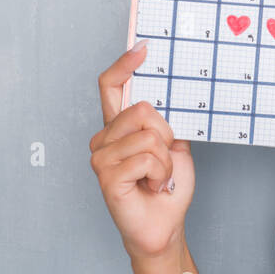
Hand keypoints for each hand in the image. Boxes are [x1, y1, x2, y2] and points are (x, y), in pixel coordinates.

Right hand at [90, 41, 194, 260]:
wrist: (164, 225)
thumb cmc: (166, 187)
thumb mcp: (173, 147)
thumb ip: (165, 123)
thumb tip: (168, 95)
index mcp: (118, 127)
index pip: (112, 87)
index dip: (125, 66)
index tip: (144, 48)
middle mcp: (104, 138)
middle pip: (143, 109)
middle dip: (166, 135)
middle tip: (163, 161)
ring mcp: (101, 156)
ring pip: (149, 135)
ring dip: (165, 160)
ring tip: (157, 177)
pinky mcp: (106, 176)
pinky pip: (147, 157)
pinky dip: (159, 173)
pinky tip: (151, 187)